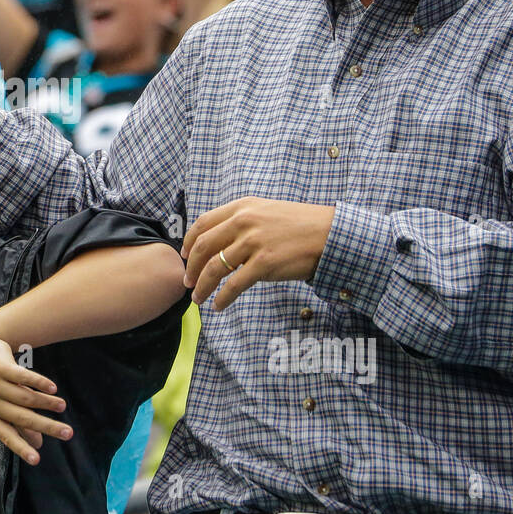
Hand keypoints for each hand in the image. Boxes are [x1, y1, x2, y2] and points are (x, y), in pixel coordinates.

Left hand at [0, 327, 69, 465]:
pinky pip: (23, 377)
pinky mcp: (0, 367)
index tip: (37, 460)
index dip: (22, 448)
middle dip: (47, 427)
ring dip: (47, 403)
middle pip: (22, 417)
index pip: (6, 435)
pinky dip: (40, 383)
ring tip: (62, 406)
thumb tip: (37, 444)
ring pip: (25, 398)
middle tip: (68, 433)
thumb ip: (17, 423)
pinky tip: (53, 388)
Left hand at [181, 197, 335, 306]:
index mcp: (241, 207)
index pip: (202, 224)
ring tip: (198, 298)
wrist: (329, 234)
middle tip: (187, 282)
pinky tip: (218, 306)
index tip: (183, 256)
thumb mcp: (265, 212)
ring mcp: (253, 242)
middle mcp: (243, 222)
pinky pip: (234, 285)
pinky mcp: (264, 263)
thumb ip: (241, 222)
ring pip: (213, 268)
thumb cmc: (299, 226)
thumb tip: (217, 243)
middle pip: (202, 247)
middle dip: (190, 267)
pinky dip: (222, 298)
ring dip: (202, 286)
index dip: (188, 242)